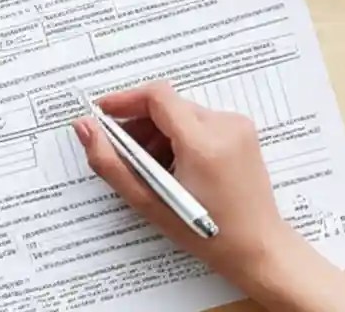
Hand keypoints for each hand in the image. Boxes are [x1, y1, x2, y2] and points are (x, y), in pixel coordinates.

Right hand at [72, 82, 301, 286]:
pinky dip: (179, 136)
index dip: (124, 100)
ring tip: (150, 168)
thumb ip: (111, 163)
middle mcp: (224, 125)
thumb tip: (85, 127)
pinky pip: (199, 121)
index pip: (157, 96)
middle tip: (122, 154)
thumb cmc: (206, 234)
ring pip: (181, 113)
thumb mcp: (150, 203)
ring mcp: (237, 126)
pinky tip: (173, 167)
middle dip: (139, 124)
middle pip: (167, 105)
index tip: (102, 114)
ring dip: (158, 132)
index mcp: (203, 142)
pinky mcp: (242, 131)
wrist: (259, 248)